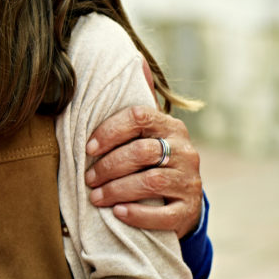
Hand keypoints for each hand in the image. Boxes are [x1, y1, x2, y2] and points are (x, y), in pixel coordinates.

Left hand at [84, 105, 202, 236]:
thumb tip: (138, 65)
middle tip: (89, 178)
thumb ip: (135, 111)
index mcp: (170, 127)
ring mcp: (190, 181)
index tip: (88, 148)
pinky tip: (118, 212)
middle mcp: (185, 151)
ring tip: (96, 197)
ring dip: (116, 190)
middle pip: (141, 152)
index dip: (109, 131)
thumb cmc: (150, 163)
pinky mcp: (189, 209)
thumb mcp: (145, 136)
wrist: (179, 202)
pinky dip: (137, 213)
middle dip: (108, 166)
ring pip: (151, 182)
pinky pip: (163, 214)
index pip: (138, 117)